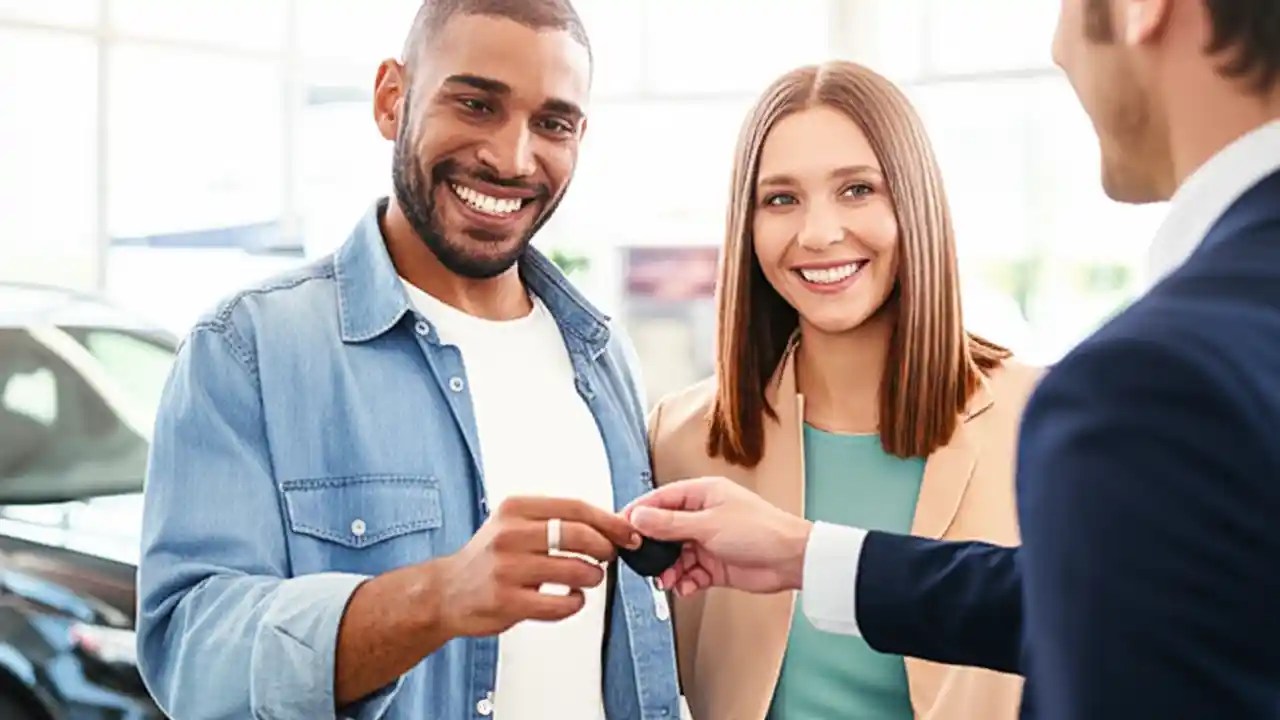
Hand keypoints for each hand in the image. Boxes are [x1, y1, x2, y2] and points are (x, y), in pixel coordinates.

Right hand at [437, 497, 641, 636]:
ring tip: (590, 577)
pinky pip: (560, 604)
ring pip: (574, 570)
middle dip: (606, 547)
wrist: (446, 592)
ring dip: (593, 576)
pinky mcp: (506, 602)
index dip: (608, 521)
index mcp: (515, 509)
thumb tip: (608, 524)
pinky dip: (575, 602)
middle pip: (578, 535)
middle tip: (611, 555)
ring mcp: (506, 569)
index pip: (575, 507)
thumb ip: (553, 520)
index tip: (626, 532)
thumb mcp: (513, 523)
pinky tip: (571, 598)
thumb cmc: (489, 557)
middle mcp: (509, 535)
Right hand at [624, 477, 812, 595]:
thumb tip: (640, 517)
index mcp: (703, 494)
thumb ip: (670, 524)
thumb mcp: (707, 525)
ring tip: (667, 579)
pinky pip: (691, 573)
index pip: (661, 499)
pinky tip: (685, 587)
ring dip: (669, 568)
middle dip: (653, 547)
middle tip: (641, 561)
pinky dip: (685, 581)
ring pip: (676, 554)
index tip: (622, 526)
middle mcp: (704, 515)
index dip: (640, 513)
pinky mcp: (716, 564)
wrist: (790, 560)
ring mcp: (710, 540)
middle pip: (666, 529)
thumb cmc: (760, 531)